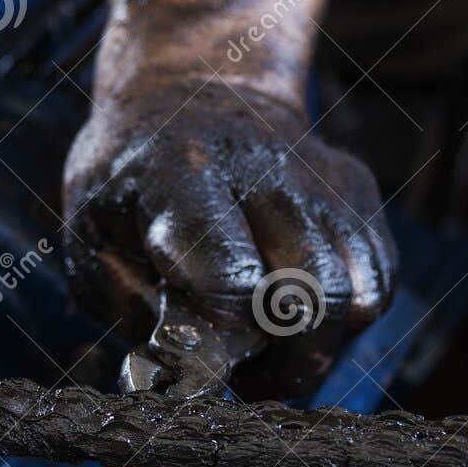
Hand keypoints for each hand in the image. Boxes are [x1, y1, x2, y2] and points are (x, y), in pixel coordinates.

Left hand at [62, 81, 396, 393]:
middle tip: (249, 380)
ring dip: (317, 352)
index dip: (224, 344)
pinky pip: (377, 284)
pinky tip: (294, 318)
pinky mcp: (357, 190)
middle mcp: (266, 171)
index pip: (233, 281)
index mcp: (184, 175)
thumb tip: (175, 372)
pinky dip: (343, 323)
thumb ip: (129, 303)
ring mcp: (320, 179)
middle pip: (312, 298)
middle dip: (284, 365)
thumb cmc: (130, 177)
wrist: (193, 86)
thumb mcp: (90, 231)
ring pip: (357, 299)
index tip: (203, 365)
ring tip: (271, 355)